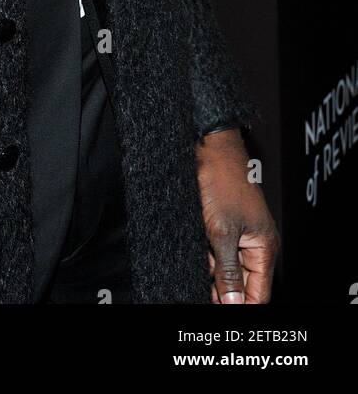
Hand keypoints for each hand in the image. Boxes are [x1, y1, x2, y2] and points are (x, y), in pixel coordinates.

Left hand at [195, 128, 279, 303]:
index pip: (258, 294)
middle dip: (222, 289)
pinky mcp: (223, 225)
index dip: (240, 307)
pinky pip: (216, 251)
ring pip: (226, 268)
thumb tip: (234, 304)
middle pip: (241, 283)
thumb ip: (228, 272)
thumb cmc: (221, 183)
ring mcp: (239, 234)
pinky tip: (196, 251)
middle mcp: (255, 244)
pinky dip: (206, 254)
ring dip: (212, 271)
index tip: (219, 312)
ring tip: (200, 261)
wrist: (210, 148)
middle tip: (203, 288)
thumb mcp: (222, 233)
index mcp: (264, 248)